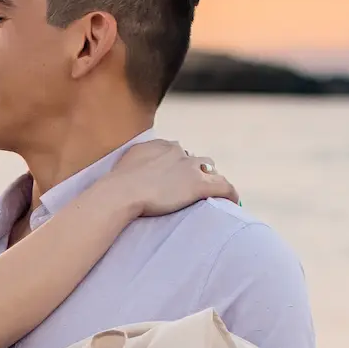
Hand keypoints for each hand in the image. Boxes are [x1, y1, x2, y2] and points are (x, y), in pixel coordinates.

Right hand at [99, 137, 238, 219]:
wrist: (121, 192)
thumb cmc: (114, 186)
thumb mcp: (121, 168)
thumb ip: (130, 167)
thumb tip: (125, 177)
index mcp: (159, 146)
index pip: (176, 153)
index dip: (178, 167)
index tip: (177, 179)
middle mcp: (177, 151)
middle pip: (194, 159)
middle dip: (196, 171)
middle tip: (194, 187)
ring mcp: (190, 167)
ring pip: (210, 170)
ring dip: (212, 180)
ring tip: (214, 194)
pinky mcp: (199, 184)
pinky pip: (224, 186)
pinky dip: (230, 193)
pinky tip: (234, 201)